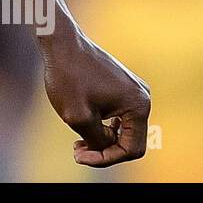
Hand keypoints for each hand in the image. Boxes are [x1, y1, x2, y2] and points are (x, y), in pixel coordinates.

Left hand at [40, 31, 150, 166]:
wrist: (61, 43)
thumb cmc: (68, 76)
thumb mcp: (78, 117)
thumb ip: (97, 141)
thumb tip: (106, 148)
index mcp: (138, 105)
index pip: (132, 149)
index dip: (106, 159)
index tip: (80, 156)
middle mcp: (142, 97)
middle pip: (129, 141)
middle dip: (103, 150)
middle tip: (76, 150)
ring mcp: (133, 90)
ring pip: (122, 129)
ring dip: (102, 139)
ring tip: (77, 141)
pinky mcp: (121, 86)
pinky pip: (117, 116)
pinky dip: (102, 125)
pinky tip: (83, 124)